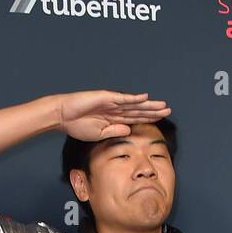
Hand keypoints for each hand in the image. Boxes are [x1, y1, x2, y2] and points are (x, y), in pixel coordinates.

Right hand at [56, 90, 171, 140]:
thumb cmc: (78, 125)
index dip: (148, 119)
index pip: (135, 119)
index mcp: (114, 119)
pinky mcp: (105, 98)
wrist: (63, 117)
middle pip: (138, 111)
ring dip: (149, 105)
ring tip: (162, 105)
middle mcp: (115, 110)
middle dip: (154, 111)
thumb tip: (129, 131)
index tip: (161, 120)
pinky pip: (122, 99)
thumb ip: (115, 132)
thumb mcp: (100, 135)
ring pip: (134, 104)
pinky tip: (145, 98)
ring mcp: (111, 103)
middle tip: (168, 110)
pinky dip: (134, 98)